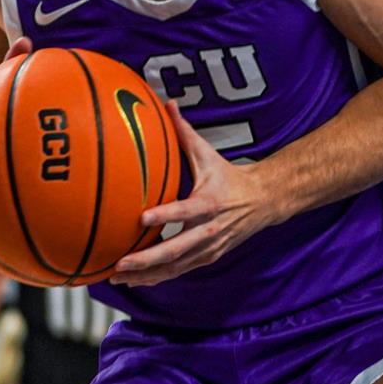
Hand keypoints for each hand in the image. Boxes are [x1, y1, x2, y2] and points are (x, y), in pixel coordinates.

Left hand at [111, 102, 280, 286]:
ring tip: (118, 277)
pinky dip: (158, 278)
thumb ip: (184, 131)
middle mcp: (209, 229)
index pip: (185, 211)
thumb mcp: (208, 153)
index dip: (165, 216)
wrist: (263, 202)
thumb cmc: (228, 176)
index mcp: (208, 202)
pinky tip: (135, 281)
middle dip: (147, 259)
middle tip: (121, 262)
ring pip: (176, 267)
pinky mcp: (207, 258)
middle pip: (177, 249)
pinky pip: (180, 271)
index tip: (142, 218)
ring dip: (148, 274)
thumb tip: (166, 102)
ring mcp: (209, 248)